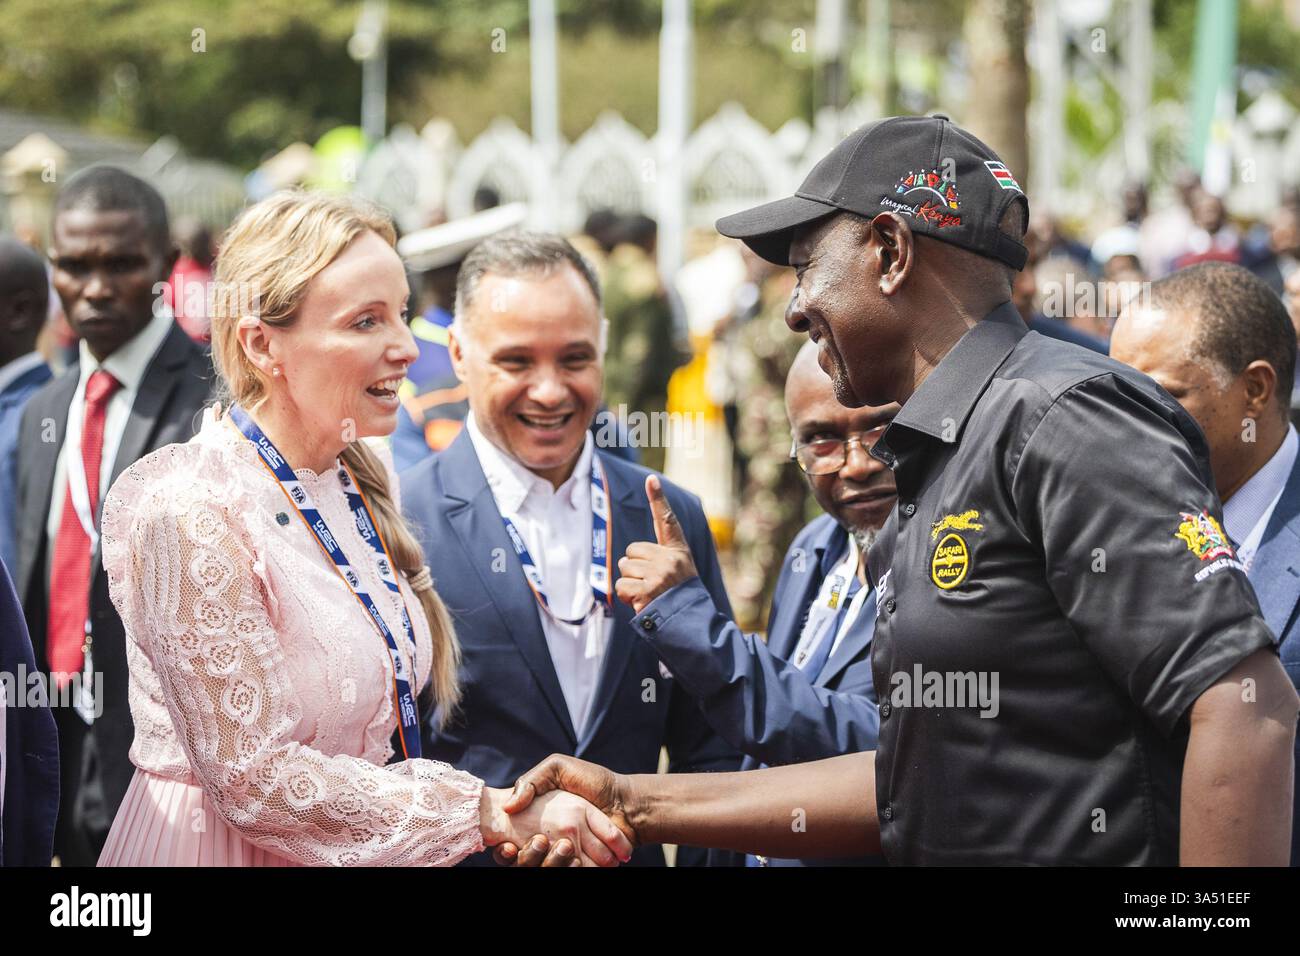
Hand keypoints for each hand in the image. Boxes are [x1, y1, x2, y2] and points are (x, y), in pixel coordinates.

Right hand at [479, 785, 631, 866]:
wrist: (627, 800)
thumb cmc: (594, 781)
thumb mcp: (558, 767)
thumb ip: (531, 781)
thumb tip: (508, 806)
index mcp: (541, 825)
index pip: (513, 846)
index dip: (506, 851)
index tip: (507, 846)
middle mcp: (552, 843)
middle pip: (528, 862)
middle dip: (528, 857)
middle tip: (539, 841)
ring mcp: (569, 858)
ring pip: (547, 868)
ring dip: (548, 862)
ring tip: (559, 845)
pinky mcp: (586, 868)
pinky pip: (569, 872)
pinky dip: (568, 868)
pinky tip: (574, 860)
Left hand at [615, 475, 697, 613]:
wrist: (691, 621)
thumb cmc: (680, 597)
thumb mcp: (677, 572)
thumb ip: (657, 560)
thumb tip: (626, 560)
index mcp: (678, 551)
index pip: (667, 520)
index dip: (659, 498)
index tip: (651, 480)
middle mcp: (670, 558)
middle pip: (631, 552)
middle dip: (634, 569)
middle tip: (652, 584)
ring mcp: (660, 574)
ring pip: (624, 569)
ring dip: (630, 584)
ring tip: (649, 594)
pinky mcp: (649, 589)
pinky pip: (621, 586)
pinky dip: (626, 597)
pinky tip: (642, 603)